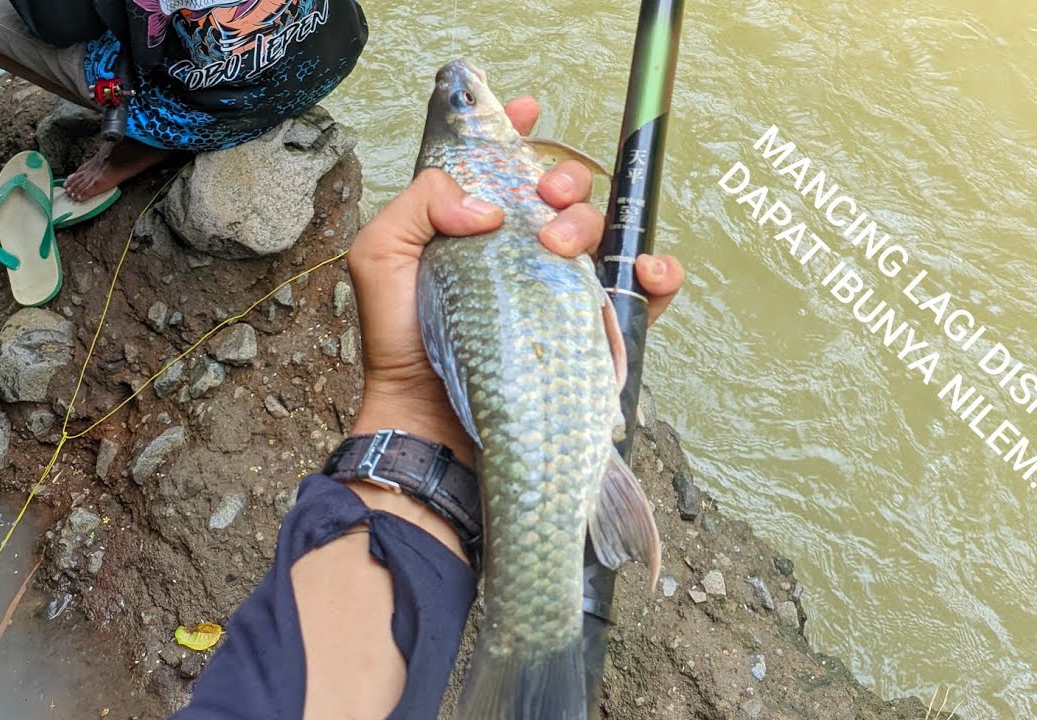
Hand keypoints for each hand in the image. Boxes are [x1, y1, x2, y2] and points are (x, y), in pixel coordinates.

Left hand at [347, 96, 684, 465]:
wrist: (427, 417)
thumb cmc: (399, 342)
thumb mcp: (380, 255)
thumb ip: (419, 203)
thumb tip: (488, 205)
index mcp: (477, 226)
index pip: (508, 165)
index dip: (520, 130)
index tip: (528, 110)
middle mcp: (523, 251)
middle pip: (564, 191)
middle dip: (562, 177)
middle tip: (543, 200)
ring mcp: (559, 288)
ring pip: (603, 229)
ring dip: (594, 221)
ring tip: (562, 247)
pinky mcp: (590, 328)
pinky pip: (641, 291)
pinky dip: (656, 272)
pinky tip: (643, 270)